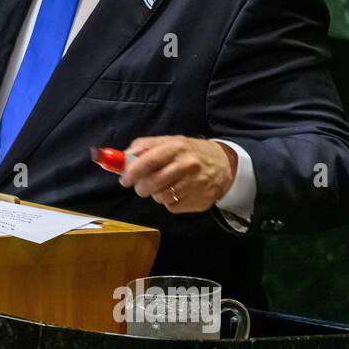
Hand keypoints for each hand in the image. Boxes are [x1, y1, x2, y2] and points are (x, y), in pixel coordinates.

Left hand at [117, 136, 236, 213]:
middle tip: (140, 186)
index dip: (132, 172)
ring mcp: (195, 185)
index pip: (149, 161)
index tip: (124, 180)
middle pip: (153, 183)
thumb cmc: (191, 152)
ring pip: (161, 197)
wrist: (226, 165)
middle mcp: (188, 165)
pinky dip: (169, 202)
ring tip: (163, 186)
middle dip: (141, 187)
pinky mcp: (199, 201)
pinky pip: (172, 207)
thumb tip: (123, 156)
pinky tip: (177, 193)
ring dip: (156, 194)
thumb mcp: (171, 141)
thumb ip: (145, 146)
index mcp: (178, 147)